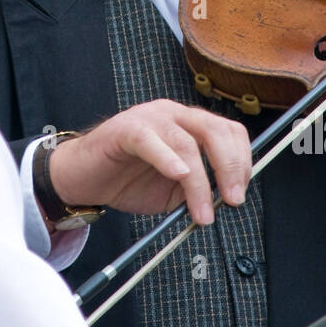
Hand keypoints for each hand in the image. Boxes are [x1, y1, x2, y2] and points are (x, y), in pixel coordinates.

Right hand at [48, 99, 250, 226]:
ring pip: (186, 141)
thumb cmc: (127, 180)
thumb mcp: (174, 190)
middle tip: (232, 200)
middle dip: (231, 166)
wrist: (83, 178)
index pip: (228, 131)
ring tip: (201, 213)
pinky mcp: (124, 130)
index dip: (242, 160)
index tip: (240, 192)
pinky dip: (167, 158)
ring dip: (200, 181)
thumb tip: (225, 199)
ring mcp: (148, 118)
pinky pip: (150, 140)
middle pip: (215, 129)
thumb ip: (199, 188)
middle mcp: (172, 114)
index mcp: (188, 124)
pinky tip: (178, 175)